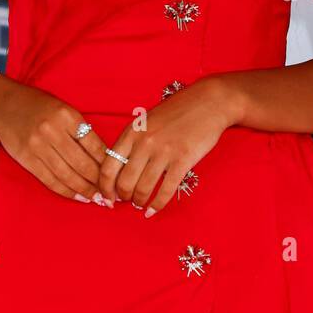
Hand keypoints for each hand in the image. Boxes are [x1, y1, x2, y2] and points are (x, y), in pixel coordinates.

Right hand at [0, 79, 109, 203]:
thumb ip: (81, 129)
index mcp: (67, 116)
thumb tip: (103, 157)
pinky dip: (67, 191)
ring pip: (68, 175)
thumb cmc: (39, 106)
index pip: (94, 145)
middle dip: (100, 182)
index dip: (108, 164)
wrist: (4, 104)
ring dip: (86, 190)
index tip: (118, 175)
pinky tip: (79, 197)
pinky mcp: (26, 159)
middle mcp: (53, 131)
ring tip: (98, 199)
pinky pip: (50, 180)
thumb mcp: (64, 109)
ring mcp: (38, 147)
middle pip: (83, 164)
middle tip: (112, 193)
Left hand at [97, 76, 238, 215]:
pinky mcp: (182, 161)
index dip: (105, 186)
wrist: (208, 102)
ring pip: (143, 188)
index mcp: (132, 131)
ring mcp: (163, 152)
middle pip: (124, 181)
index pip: (108, 166)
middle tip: (126, 201)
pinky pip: (165, 190)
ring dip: (139, 202)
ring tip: (140, 205)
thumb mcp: (147, 120)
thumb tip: (120, 170)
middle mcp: (144, 142)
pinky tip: (153, 210)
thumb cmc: (177, 110)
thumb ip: (133, 141)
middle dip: (122, 197)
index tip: (107, 196)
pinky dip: (157, 205)